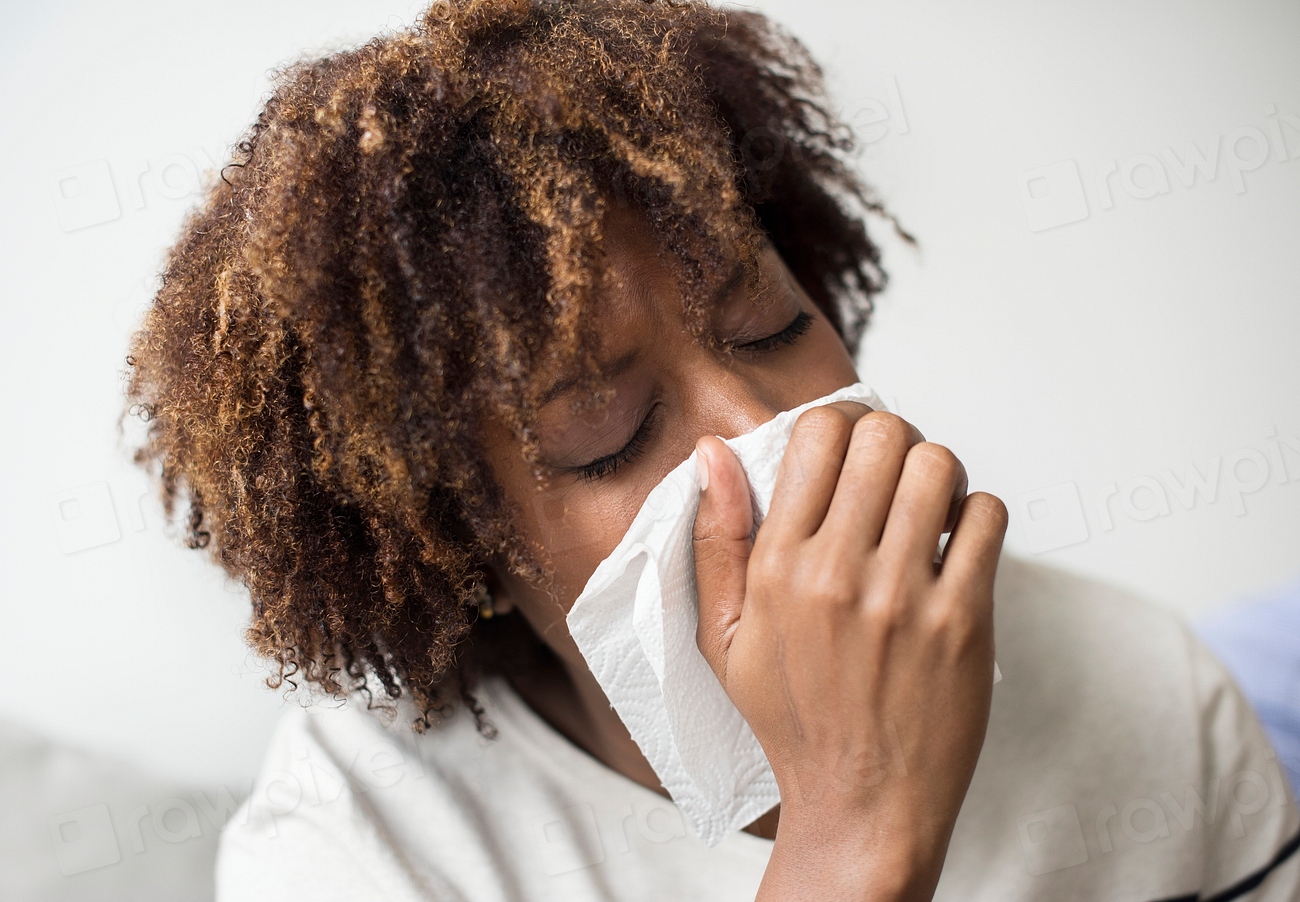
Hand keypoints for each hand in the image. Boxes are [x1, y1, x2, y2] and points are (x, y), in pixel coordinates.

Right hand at [692, 404, 1006, 900]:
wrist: (861, 802)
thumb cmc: (794, 720)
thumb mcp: (722, 637)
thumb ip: (715, 539)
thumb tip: (712, 454)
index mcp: (777, 568)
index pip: (817, 435)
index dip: (838, 423)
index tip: (846, 444)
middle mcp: (837, 574)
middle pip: (884, 437)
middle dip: (890, 440)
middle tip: (891, 470)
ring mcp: (904, 597)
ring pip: (939, 466)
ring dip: (937, 471)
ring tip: (927, 502)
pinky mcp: (962, 621)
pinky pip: (986, 518)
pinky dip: (977, 515)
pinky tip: (956, 542)